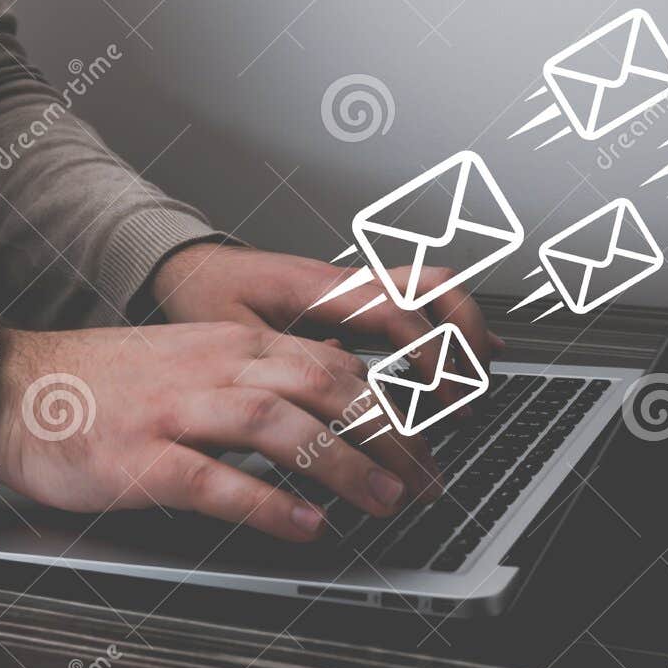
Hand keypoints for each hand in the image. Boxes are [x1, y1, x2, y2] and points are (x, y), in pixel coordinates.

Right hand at [0, 322, 438, 541]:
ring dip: (344, 466)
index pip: (333, 365)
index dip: (391, 409)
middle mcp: (212, 368)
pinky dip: (269, 504)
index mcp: (229, 344)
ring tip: (385, 502)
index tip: (424, 450)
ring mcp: (176, 411)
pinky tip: (306, 527)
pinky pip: (217, 479)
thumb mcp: (188, 358)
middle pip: (323, 388)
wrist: (13, 390)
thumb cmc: (101, 384)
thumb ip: (254, 371)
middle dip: (388, 437)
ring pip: (281, 425)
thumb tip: (328, 395)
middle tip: (425, 481)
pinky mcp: (141, 458)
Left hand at [150, 243, 503, 380]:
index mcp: (318, 289)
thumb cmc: (205, 295)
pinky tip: (465, 350)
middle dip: (464, 339)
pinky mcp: (354, 291)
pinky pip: (417, 293)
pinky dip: (448, 319)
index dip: (431, 358)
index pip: (397, 315)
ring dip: (464, 325)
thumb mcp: (233, 337)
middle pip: (432, 288)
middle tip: (471, 394)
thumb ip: (285, 358)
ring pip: (432, 284)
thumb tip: (348, 378)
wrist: (189, 265)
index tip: (448, 401)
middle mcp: (346, 278)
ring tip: (479, 374)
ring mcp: (355, 280)